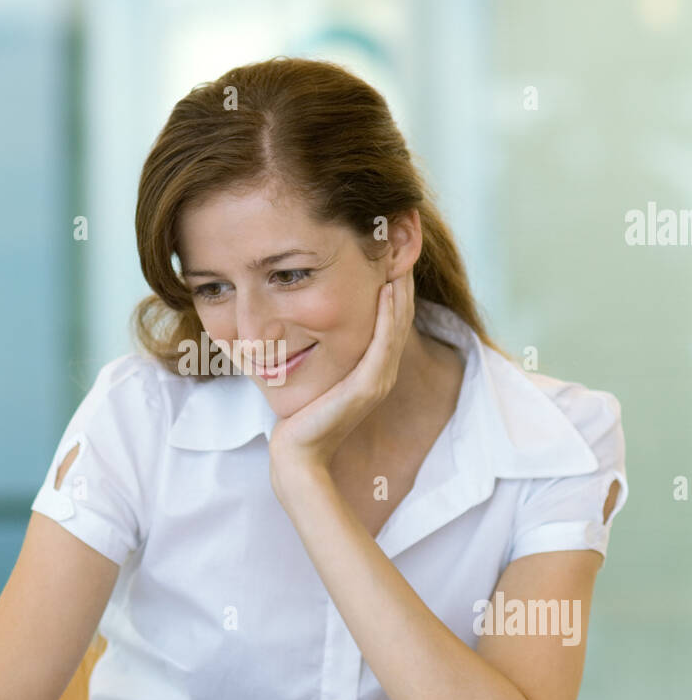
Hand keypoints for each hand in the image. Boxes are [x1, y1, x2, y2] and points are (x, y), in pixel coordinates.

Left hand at [268, 270, 415, 476]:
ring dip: (400, 290)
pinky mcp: (368, 385)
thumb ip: (318, 352)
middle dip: (401, 280)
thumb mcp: (314, 376)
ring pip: (396, 325)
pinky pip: (384, 343)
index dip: (392, 287)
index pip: (389, 320)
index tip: (387, 255)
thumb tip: (302, 325)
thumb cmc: (299, 417)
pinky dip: (388, 315)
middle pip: (399, 317)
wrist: (297, 454)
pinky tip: (387, 291)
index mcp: (372, 369)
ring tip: (401, 259)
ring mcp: (378, 379)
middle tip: (400, 245)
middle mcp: (381, 372)